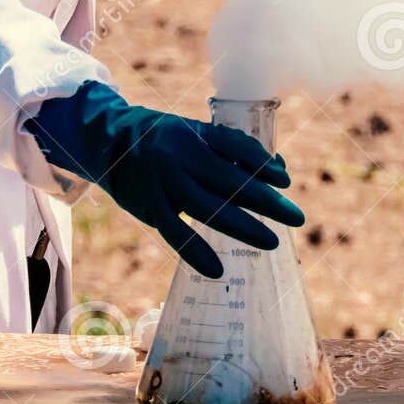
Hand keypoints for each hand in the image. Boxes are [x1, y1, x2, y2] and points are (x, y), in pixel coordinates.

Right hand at [27, 81, 302, 277]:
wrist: (106, 141)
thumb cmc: (165, 138)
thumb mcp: (195, 133)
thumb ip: (231, 151)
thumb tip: (276, 170)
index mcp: (193, 133)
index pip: (234, 147)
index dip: (261, 164)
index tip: (285, 180)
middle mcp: (179, 156)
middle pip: (229, 180)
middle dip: (267, 201)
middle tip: (297, 217)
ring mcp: (162, 183)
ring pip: (207, 208)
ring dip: (243, 226)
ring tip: (273, 242)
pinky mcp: (148, 207)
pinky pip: (174, 234)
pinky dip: (195, 252)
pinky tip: (218, 270)